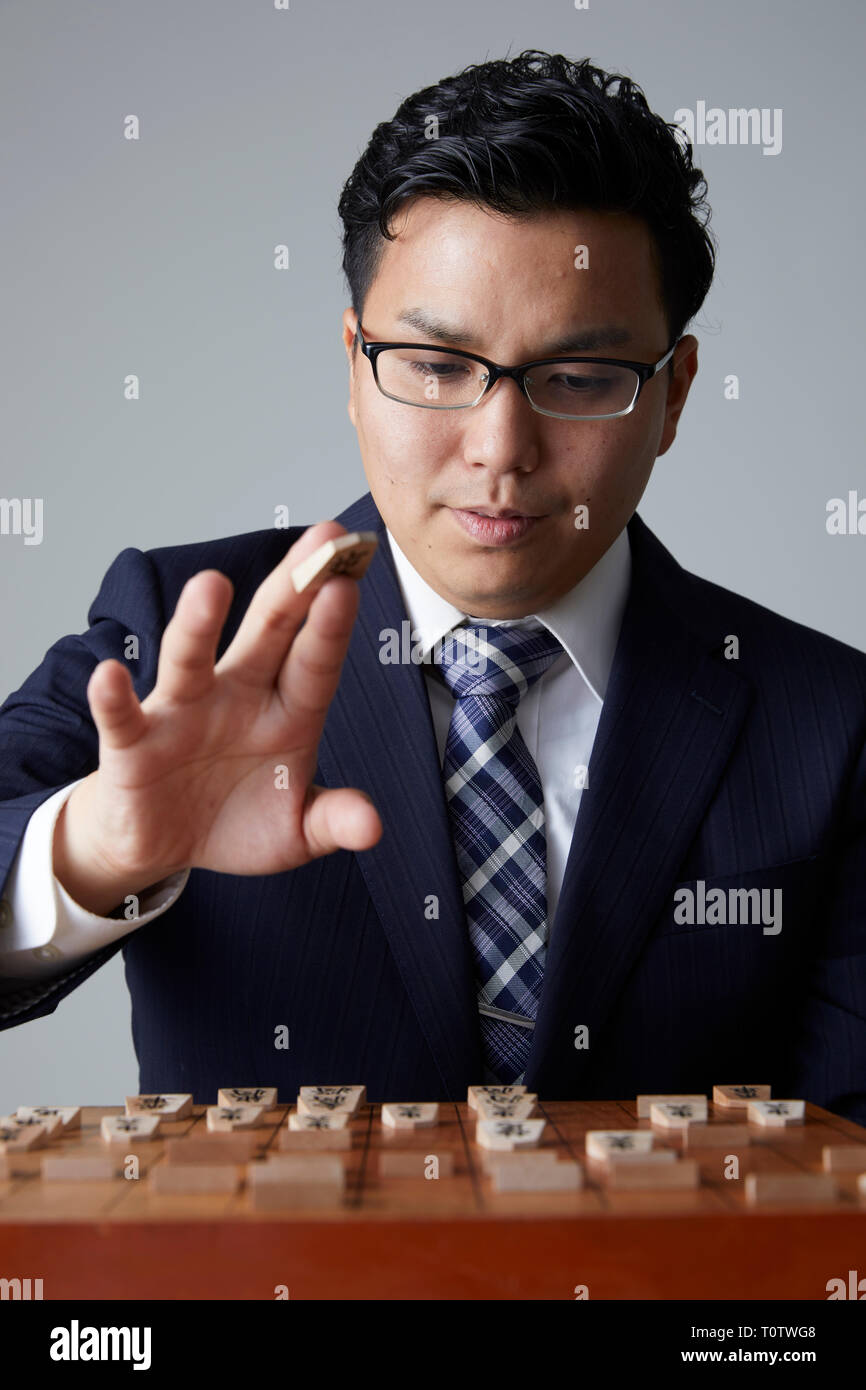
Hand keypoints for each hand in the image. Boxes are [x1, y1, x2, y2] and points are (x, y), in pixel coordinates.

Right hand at [54, 521, 382, 907]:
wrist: (165, 843)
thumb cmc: (236, 820)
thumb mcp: (295, 832)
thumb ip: (332, 821)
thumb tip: (371, 827)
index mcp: (287, 712)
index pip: (315, 663)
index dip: (332, 625)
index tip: (351, 580)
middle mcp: (237, 696)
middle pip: (267, 634)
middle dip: (293, 587)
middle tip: (322, 540)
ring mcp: (183, 713)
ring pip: (191, 660)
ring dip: (199, 624)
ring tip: (212, 586)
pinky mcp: (133, 743)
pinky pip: (122, 717)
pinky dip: (112, 697)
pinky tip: (109, 676)